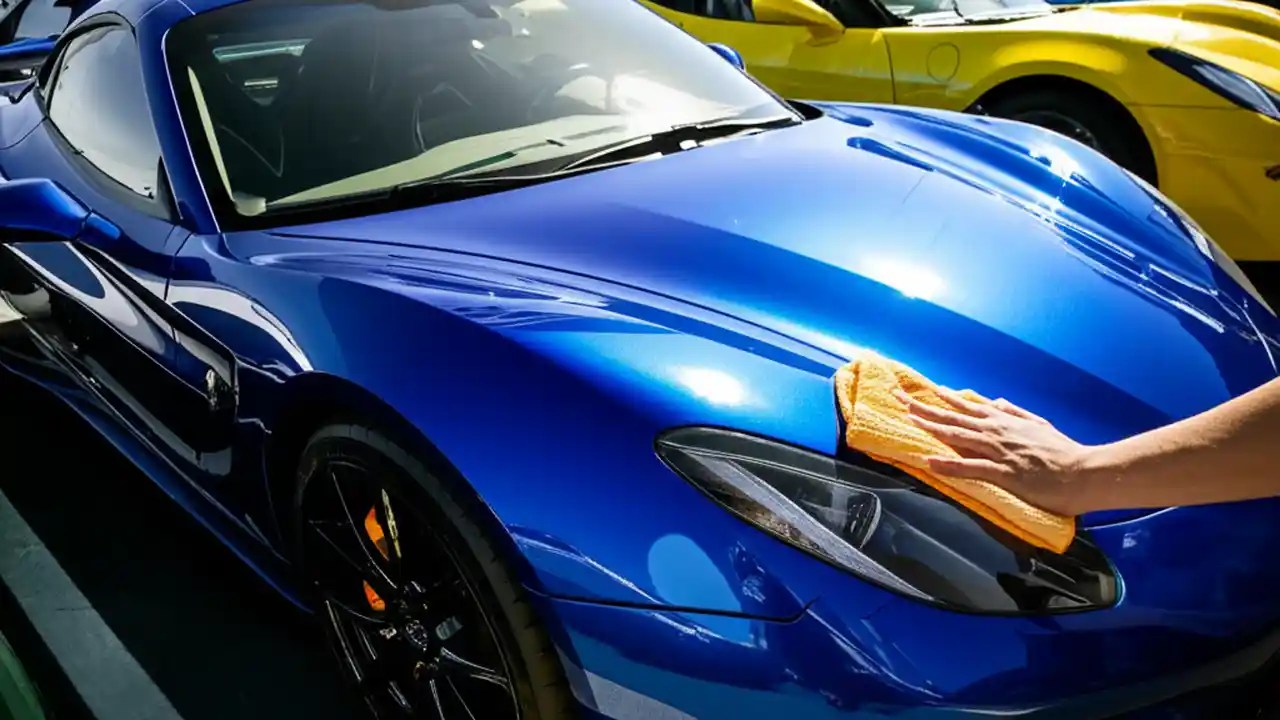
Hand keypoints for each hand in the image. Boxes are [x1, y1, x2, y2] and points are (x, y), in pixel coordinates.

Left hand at [893, 388, 1096, 515]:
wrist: (1085, 472)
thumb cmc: (1063, 452)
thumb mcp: (1038, 425)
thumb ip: (1014, 412)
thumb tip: (994, 400)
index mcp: (1004, 422)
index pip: (966, 407)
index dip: (942, 399)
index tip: (921, 391)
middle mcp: (997, 432)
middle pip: (954, 418)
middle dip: (924, 408)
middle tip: (899, 398)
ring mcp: (999, 451)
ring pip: (958, 436)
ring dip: (931, 428)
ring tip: (908, 419)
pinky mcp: (1005, 473)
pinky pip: (971, 468)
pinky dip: (949, 465)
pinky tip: (930, 461)